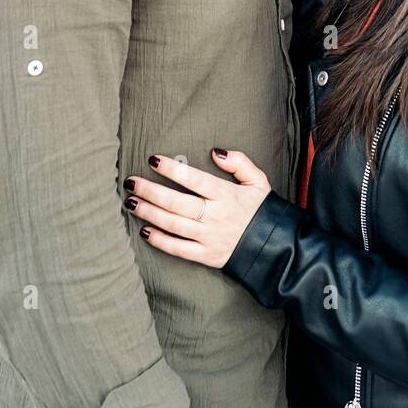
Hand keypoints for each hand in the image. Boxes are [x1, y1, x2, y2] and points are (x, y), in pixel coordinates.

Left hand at [124, 151, 271, 268]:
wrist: (276, 248)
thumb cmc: (263, 210)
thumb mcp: (259, 180)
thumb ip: (239, 162)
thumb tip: (215, 152)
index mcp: (227, 195)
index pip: (194, 179)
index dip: (172, 168)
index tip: (153, 160)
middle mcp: (215, 216)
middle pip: (176, 202)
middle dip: (150, 191)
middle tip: (130, 182)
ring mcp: (209, 238)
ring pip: (172, 224)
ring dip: (149, 213)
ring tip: (130, 202)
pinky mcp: (206, 256)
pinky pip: (178, 249)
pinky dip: (160, 241)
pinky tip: (144, 231)